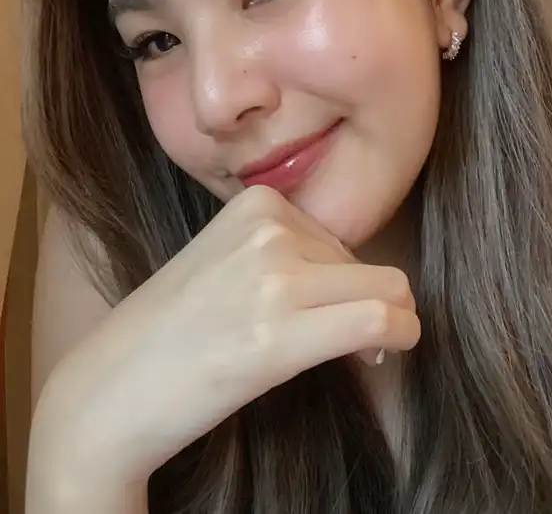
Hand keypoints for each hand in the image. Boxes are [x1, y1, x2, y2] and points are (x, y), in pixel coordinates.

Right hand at [31, 185, 419, 490]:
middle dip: (367, 302)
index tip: (335, 311)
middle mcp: (268, 228)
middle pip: (365, 265)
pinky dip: (401, 337)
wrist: (110, 388)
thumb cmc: (169, 330)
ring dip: (388, 323)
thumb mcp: (226, 260)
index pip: (338, 238)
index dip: (347, 280)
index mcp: (255, 203)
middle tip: (348, 342)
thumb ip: (284, 250)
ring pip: (388, 289)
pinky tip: (380, 356)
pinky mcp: (281, 334)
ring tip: (353, 352)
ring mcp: (274, 277)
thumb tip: (357, 274)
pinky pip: (381, 320)